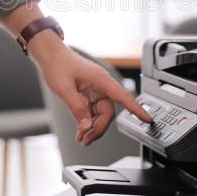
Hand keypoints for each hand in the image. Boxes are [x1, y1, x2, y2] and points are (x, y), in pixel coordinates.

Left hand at [29, 33, 151, 145]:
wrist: (49, 55)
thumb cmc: (58, 65)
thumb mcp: (64, 89)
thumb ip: (77, 108)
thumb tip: (87, 126)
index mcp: (101, 80)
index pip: (123, 97)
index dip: (136, 109)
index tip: (147, 119)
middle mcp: (101, 85)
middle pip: (108, 112)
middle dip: (99, 128)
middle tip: (87, 140)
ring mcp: (95, 90)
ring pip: (101, 114)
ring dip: (93, 127)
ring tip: (82, 138)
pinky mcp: (88, 93)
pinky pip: (92, 111)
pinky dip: (88, 122)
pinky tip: (81, 130)